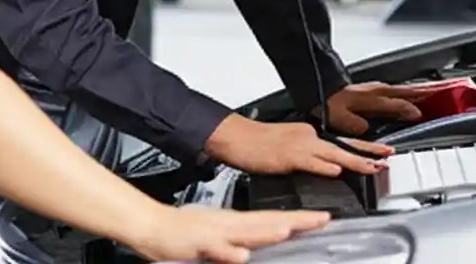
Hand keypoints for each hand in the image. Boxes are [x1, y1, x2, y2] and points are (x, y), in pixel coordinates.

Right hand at [130, 205, 330, 263]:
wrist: (152, 226)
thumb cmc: (183, 231)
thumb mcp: (218, 236)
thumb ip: (239, 241)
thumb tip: (259, 247)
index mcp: (236, 223)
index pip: (273, 219)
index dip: (299, 219)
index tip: (323, 218)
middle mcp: (230, 225)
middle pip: (267, 223)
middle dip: (295, 222)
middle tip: (320, 220)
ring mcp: (215, 233)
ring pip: (245, 232)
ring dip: (266, 232)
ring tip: (288, 229)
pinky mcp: (198, 244)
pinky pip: (216, 250)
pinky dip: (229, 253)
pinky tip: (242, 256)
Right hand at [204, 115, 392, 176]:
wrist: (238, 137)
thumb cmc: (258, 143)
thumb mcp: (289, 145)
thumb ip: (310, 155)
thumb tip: (329, 167)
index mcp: (308, 134)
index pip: (341, 141)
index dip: (363, 148)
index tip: (380, 152)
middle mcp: (308, 137)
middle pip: (344, 146)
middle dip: (368, 152)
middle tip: (387, 156)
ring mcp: (300, 146)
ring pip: (334, 154)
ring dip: (355, 161)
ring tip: (373, 167)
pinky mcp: (289, 157)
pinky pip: (311, 162)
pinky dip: (324, 167)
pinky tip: (336, 172)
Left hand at [319, 82, 425, 134]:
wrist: (317, 87)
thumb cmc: (328, 103)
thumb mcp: (342, 119)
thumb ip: (358, 125)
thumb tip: (367, 128)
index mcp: (372, 99)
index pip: (398, 104)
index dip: (410, 110)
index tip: (421, 114)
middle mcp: (374, 91)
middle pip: (403, 91)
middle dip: (420, 92)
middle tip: (436, 91)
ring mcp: (372, 87)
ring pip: (398, 88)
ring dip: (412, 89)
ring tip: (426, 91)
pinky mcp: (367, 87)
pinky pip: (391, 87)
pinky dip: (401, 89)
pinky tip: (402, 92)